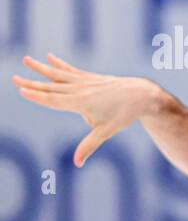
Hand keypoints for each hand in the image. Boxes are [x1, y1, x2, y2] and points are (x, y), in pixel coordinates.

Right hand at [12, 54, 158, 165]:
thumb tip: (77, 164)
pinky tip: (50, 57)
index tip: (21, 90)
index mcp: (81, 102)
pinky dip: (60, 65)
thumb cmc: (123, 115)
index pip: (53, 100)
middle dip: (32, 83)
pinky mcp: (91, 78)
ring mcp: (85, 82)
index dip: (37, 96)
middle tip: (13, 79)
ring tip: (25, 59)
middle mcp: (80, 90)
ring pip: (59, 75)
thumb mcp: (105, 132)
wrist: (141, 96)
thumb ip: (88, 146)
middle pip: (51, 87)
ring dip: (41, 68)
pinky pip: (72, 71)